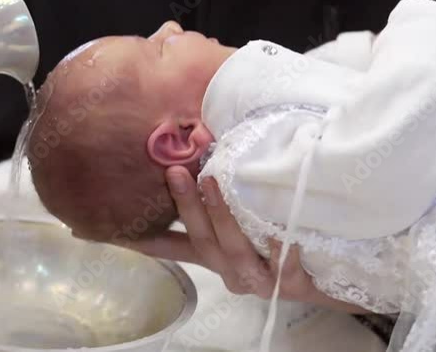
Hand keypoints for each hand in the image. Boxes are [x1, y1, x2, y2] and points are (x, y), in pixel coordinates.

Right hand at [130, 168, 365, 312]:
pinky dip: (280, 248)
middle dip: (186, 204)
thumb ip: (215, 197)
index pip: (166, 246)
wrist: (333, 278)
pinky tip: (279, 233)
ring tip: (214, 180)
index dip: (135, 235)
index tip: (102, 222)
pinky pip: (283, 265)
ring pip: (233, 250)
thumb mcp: (242, 221)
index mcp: (212, 254)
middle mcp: (228, 270)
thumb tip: (192, 150)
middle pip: (199, 239)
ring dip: (222, 215)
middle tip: (175, 170)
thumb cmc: (280, 242)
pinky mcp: (289, 284)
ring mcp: (257, 279)